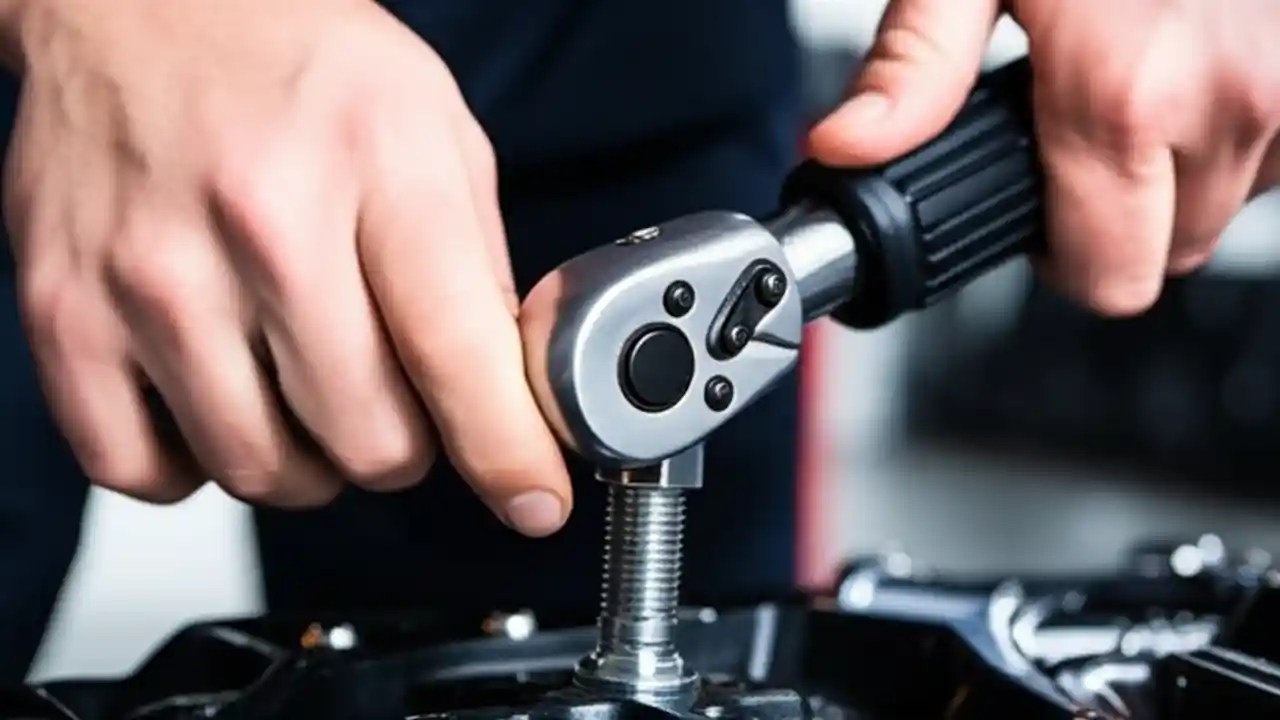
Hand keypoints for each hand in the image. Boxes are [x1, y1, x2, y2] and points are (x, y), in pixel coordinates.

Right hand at [2, 0, 570, 534]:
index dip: (508, 455)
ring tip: (303, 383)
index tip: (532, 500)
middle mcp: (259, 221)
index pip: (455, 354)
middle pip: (368, 441)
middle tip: (392, 394)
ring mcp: (150, 275)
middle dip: (402, 444)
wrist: (139, 2)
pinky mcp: (66, 314)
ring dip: (306, 457)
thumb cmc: (296, 64)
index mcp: (374, 163)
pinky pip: (144, 470)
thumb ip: (478, 269)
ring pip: (264, 470)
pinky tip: (221, 395)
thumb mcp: (434, 131)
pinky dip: (198, 461)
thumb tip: (510, 397)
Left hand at [810, 0, 1279, 314]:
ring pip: (1229, 204)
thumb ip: (913, 68)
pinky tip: (1190, 71)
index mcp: (1127, 96)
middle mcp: (1230, 101)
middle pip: (1167, 254)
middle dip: (1115, 218)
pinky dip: (1231, 129)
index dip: (1059, 258)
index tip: (1038, 213)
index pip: (1109, 279)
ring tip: (1136, 87)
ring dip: (1178, 173)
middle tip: (1078, 140)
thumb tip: (847, 146)